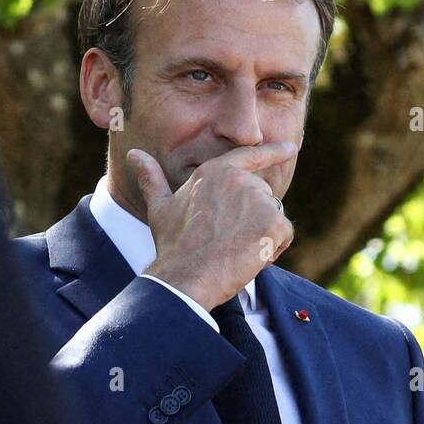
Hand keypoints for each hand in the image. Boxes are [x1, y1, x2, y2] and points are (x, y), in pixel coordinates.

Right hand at [127, 143, 294, 310]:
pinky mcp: (273, 221)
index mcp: (215, 171)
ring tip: (233, 251)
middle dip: (252, 222)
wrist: (185, 275)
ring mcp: (258, 199)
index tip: (290, 147)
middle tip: (226, 243)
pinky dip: (272, 251)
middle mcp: (239, 179)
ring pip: (274, 219)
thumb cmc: (173, 246)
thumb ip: (152, 178)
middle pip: (262, 198)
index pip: (249, 156)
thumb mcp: (160, 208)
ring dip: (261, 238)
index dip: (272, 152)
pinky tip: (249, 259)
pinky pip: (284, 236)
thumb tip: (133, 155)